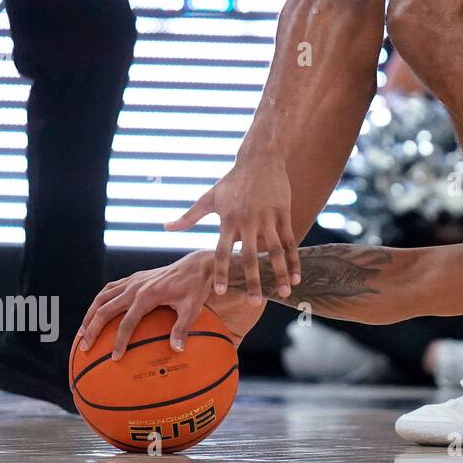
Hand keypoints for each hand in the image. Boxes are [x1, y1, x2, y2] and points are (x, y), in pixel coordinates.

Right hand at [76, 250, 265, 359]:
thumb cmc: (197, 287)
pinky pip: (110, 289)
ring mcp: (133, 280)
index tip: (115, 358)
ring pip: (102, 297)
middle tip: (84, 348)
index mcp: (147, 295)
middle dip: (93, 330)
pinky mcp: (135, 277)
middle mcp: (135, 286)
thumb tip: (177, 350)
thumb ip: (182, 328)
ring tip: (82, 333)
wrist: (198, 264)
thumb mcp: (193, 307)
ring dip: (90, 314)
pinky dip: (100, 301)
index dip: (119, 342)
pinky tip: (97, 313)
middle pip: (105, 309)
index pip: (127, 323)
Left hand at [165, 152, 301, 303]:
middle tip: (254, 303)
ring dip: (280, 273)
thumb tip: (166, 227)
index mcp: (228, 221)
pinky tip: (296, 276)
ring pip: (275, 251)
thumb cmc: (232, 180)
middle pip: (251, 256)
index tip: (221, 292)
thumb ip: (189, 216)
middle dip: (253, 280)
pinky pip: (290, 241)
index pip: (223, 252)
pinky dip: (293, 260)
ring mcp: (268, 218)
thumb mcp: (209, 198)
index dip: (223, 272)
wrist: (259, 159)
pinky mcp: (283, 214)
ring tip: (284, 292)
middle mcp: (248, 222)